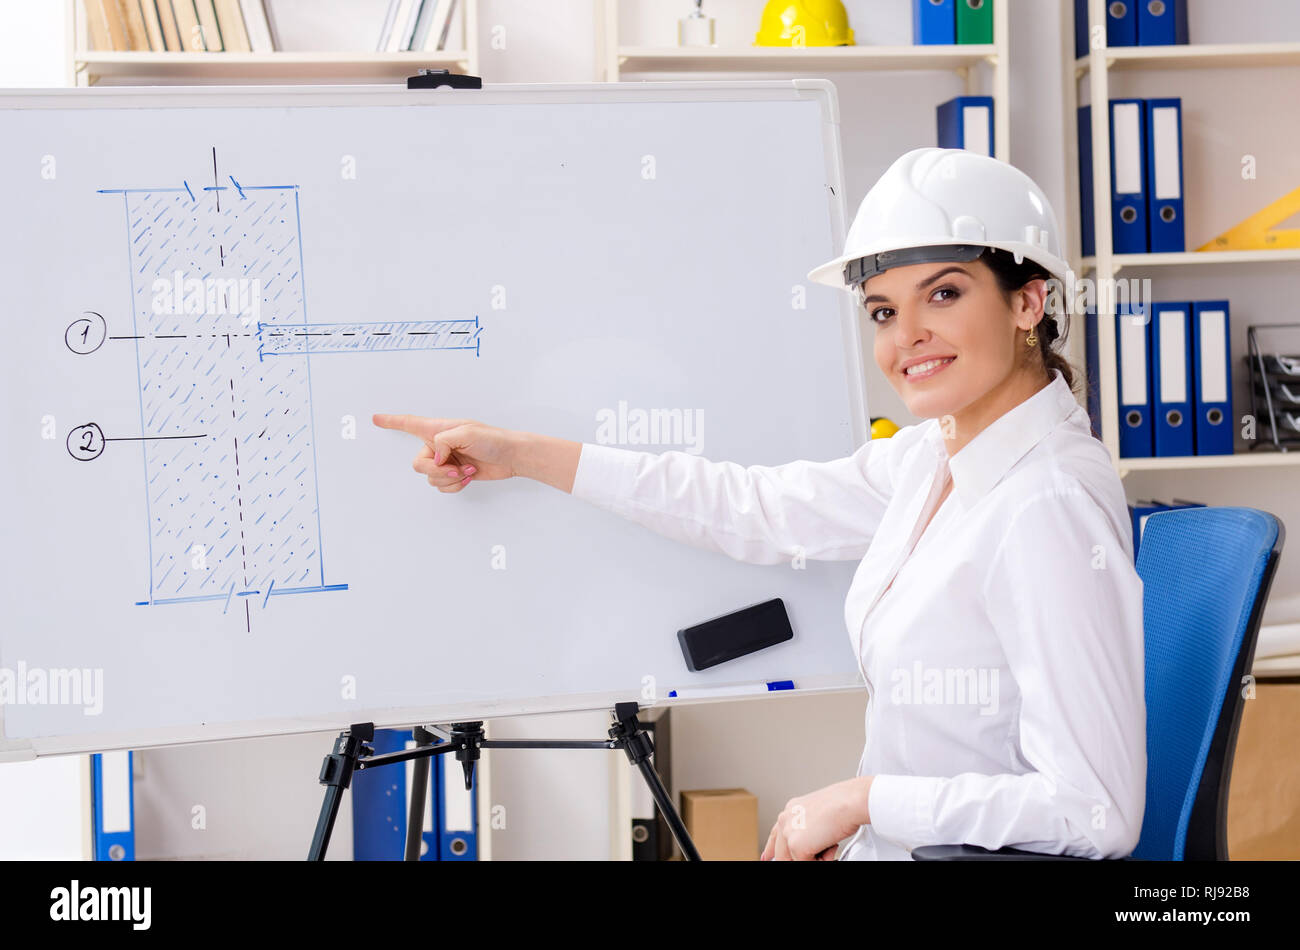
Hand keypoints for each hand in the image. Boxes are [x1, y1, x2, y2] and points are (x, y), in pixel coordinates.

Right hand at [372, 414, 517, 492]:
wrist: (511, 457)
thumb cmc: (493, 439)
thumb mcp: (466, 433)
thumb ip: (443, 442)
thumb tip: (435, 458)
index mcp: (438, 429)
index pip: (409, 423)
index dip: (391, 422)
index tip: (376, 419)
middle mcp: (439, 445)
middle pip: (418, 464)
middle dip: (436, 470)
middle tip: (456, 467)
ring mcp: (447, 461)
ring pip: (431, 478)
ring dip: (450, 478)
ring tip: (468, 470)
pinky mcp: (455, 474)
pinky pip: (442, 486)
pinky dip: (455, 486)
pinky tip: (469, 477)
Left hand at [760, 776, 872, 860]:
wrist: (849, 802)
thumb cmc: (843, 805)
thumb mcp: (819, 817)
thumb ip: (807, 831)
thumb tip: (807, 848)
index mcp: (791, 810)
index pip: (776, 833)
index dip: (770, 848)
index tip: (766, 857)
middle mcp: (786, 820)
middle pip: (781, 853)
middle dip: (797, 858)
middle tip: (814, 856)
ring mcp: (789, 833)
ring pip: (795, 860)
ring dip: (816, 857)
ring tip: (830, 842)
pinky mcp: (796, 846)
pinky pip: (808, 864)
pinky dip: (824, 859)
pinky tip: (831, 843)